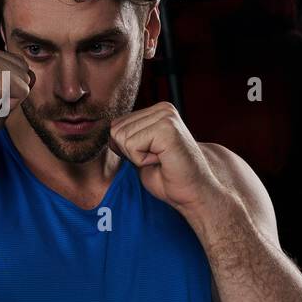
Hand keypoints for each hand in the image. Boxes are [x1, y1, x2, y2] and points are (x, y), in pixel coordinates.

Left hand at [108, 102, 222, 212]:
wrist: (194, 193)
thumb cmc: (168, 177)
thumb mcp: (139, 154)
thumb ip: (125, 139)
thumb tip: (107, 131)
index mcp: (157, 110)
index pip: (116, 124)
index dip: (127, 149)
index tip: (152, 157)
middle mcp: (163, 108)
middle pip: (116, 129)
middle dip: (131, 152)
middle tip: (157, 160)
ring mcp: (166, 116)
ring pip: (122, 137)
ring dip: (138, 157)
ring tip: (161, 160)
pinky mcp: (167, 128)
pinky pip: (132, 145)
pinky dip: (142, 160)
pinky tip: (163, 161)